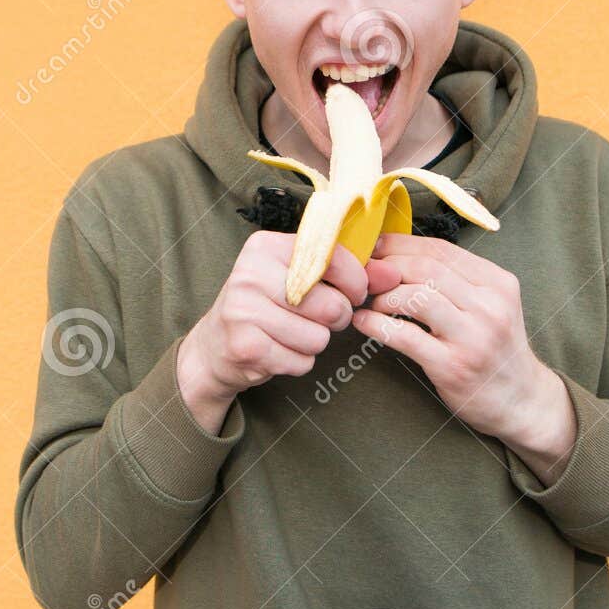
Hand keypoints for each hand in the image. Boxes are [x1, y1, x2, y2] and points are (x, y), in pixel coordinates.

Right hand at [177, 231, 366, 433]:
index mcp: (265, 246)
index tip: (349, 292)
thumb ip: (349, 274)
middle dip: (334, 319)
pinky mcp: (245, 346)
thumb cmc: (266, 305)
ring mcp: (243, 311)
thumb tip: (394, 275)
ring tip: (290, 334)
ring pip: (319, 338)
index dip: (355, 283)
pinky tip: (277, 351)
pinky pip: (301, 362)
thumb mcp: (299, 279)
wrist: (214, 346)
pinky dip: (297, 362)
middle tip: (313, 317)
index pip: (333, 259)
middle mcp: (250, 273)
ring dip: (314, 343)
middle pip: (331, 306)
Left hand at [351, 233, 576, 476]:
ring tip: (371, 303)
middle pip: (426, 268)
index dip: (401, 245)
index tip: (376, 248)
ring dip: (384, 296)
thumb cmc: (496, 348)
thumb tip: (400, 255)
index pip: (442, 249)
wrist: (522, 401)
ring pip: (416, 296)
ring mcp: (473, 336)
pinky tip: (363, 323)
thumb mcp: (491, 304)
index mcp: (498, 283)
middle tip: (366, 276)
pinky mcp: (453, 366)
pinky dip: (376, 325)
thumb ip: (457, 280)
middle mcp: (490, 305)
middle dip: (388, 267)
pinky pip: (405, 336)